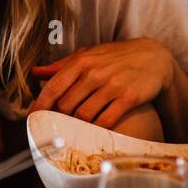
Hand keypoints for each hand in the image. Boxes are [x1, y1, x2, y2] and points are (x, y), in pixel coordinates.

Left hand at [28, 38, 174, 128]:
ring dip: (76, 126)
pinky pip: (105, 121)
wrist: (154, 57)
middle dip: (59, 119)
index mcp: (81, 62)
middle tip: (55, 128)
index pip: (54, 87)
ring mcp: (112, 86)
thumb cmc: (115, 57)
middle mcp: (95, 73)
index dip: (40, 105)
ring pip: (84, 115)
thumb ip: (61, 65)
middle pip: (66, 105)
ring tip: (73, 132)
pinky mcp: (128, 98)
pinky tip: (93, 132)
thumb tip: (34, 72)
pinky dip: (96, 130)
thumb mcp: (88, 55)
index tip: (32, 118)